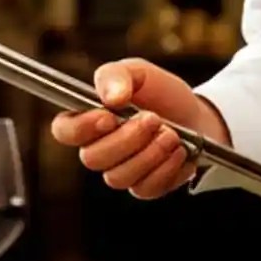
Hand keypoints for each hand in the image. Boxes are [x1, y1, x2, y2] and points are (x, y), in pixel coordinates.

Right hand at [50, 58, 228, 199]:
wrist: (196, 115)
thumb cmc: (160, 93)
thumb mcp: (139, 72)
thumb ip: (117, 75)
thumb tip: (111, 98)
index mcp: (88, 119)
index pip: (64, 131)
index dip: (80, 128)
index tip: (108, 116)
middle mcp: (98, 150)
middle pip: (92, 159)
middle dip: (127, 139)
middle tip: (154, 118)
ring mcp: (120, 171)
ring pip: (118, 177)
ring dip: (149, 154)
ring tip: (171, 134)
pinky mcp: (144, 187)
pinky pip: (145, 188)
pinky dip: (166, 168)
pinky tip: (179, 151)